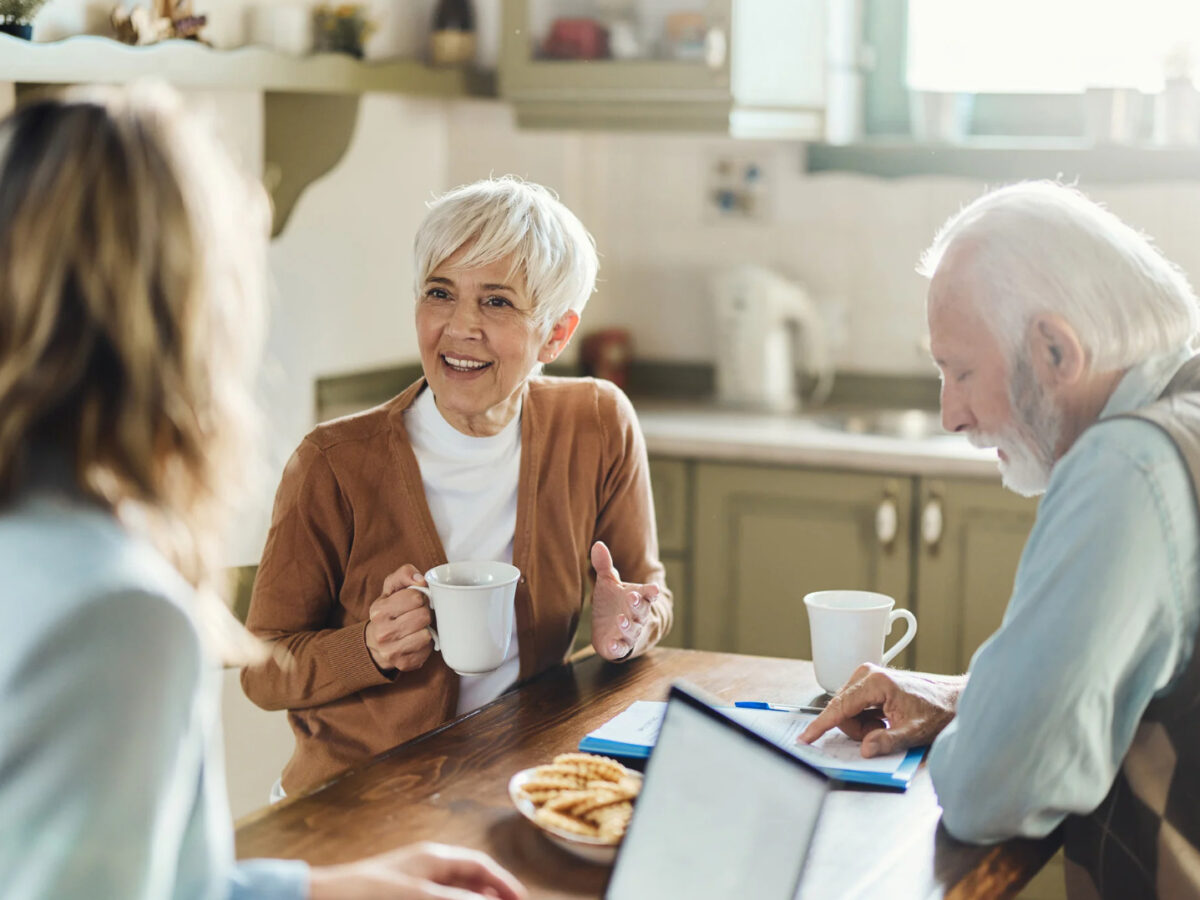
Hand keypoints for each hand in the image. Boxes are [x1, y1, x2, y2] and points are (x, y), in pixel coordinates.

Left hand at [308, 841, 527, 899]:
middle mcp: (427, 870)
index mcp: (433, 858)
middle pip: (470, 881)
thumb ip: (458, 899)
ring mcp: (413, 887)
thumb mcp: (419, 895)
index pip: (479, 865)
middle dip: (489, 895)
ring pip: (453, 894)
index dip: (503, 883)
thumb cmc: (367, 891)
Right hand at [365, 565, 433, 673]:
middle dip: (425, 612)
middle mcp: (382, 633)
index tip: (416, 601)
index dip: (421, 597)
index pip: (416, 597)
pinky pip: (427, 650)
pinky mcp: (404, 664)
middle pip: (423, 616)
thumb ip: (404, 574)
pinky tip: (416, 640)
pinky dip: (425, 644)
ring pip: (426, 635)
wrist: (376, 642)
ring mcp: (392, 651)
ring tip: (418, 627)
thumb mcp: (392, 588)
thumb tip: (420, 580)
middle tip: (418, 614)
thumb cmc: (389, 611)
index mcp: (379, 611)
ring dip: (426, 629)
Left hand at [590, 541, 658, 660]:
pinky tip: (611, 646)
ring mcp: (630, 633)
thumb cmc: (615, 602)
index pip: (648, 594)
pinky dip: (617, 648)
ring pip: (633, 631)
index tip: (654, 589)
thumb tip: (597, 544)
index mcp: (638, 598)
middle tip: (633, 597)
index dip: (651, 592)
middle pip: (642, 612)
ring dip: (628, 626)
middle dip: (639, 605)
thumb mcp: (609, 582)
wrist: (614, 628)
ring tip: (621, 620)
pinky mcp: (619, 646)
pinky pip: (620, 649)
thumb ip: (604, 565)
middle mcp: (638, 617)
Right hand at [798, 664, 962, 757]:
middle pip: (841, 710)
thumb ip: (888, 742)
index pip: (839, 707)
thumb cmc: (937, 711)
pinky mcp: (869, 681)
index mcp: (876, 683)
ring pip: (846, 710)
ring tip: (886, 726)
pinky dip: (865, 719)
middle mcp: (867, 674)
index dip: (821, 725)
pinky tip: (884, 719)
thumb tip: (866, 750)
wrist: (952, 698)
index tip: (806, 737)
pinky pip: (854, 706)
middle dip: (856, 729)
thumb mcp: (914, 732)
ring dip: (862, 725)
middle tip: (881, 733)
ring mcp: (867, 676)